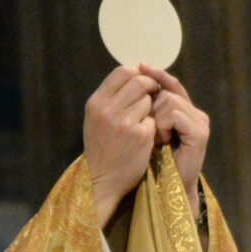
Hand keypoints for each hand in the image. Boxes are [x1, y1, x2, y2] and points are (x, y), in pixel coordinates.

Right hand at [84, 65, 159, 228]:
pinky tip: (146, 137)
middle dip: (150, 86)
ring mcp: (125, 123)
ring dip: (152, 107)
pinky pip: (155, 119)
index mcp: (95, 103)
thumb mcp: (95, 119)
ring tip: (144, 120)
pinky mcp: (142, 136)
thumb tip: (135, 74)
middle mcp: (108, 110)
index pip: (122, 71)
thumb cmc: (100, 147)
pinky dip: (154, 126)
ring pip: (149, 100)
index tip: (143, 81)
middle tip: (153, 95)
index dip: (137, 73)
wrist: (101, 179)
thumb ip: (111, 98)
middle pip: (139, 81)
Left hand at [147, 68, 209, 219]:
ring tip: (156, 138)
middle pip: (168, 92)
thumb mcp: (145, 129)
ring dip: (156, 118)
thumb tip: (131, 81)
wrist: (165, 187)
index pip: (171, 84)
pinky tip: (162, 140)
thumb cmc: (151, 161)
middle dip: (152, 107)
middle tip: (149, 128)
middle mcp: (195, 113)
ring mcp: (200, 123)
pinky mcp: (200, 133)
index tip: (140, 65)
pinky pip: (175, 115)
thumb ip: (145, 108)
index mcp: (184, 111)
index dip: (157, 74)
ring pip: (170, 101)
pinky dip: (163, 125)